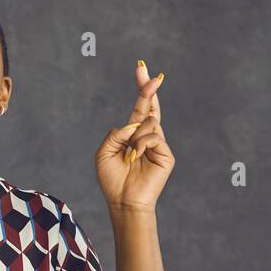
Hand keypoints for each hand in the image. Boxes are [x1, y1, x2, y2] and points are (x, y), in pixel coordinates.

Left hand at [95, 59, 174, 210]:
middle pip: (150, 107)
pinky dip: (141, 145)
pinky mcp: (166, 155)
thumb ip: (115, 134)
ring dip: (135, 136)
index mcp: (132, 134)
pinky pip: (154, 137)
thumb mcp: (104, 152)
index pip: (140, 108)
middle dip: (148, 88)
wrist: (123, 201)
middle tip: (150, 73)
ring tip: (129, 155)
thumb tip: (133, 124)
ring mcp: (158, 145)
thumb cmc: (112, 179)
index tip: (142, 68)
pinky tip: (135, 157)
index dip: (142, 89)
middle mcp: (147, 137)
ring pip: (149, 123)